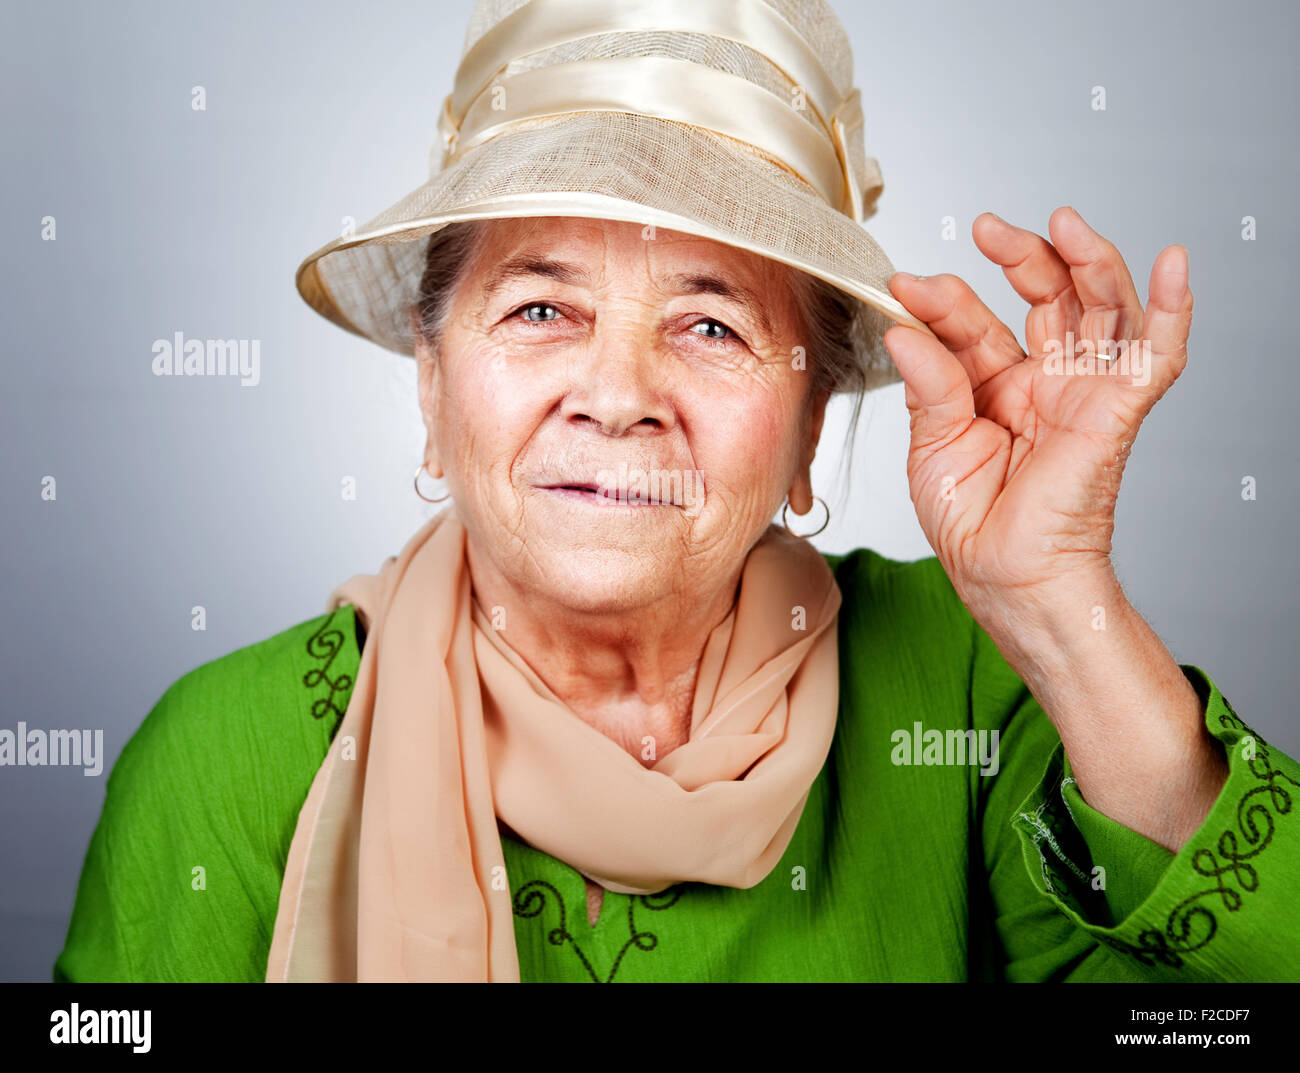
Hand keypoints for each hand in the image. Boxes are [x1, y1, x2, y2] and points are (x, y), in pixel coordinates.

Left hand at [883, 206, 1193, 623]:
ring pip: (1101, 308)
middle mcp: (1043, 381)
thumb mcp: (933, 447)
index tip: (904, 284)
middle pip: (1046, 297)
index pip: (975, 323)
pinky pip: (1155, 355)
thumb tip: (902, 328)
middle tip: (987, 227)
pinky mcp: (1116, 411)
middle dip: (1021, 257)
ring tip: (1061, 223)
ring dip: (1087, 260)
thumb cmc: (973, 526)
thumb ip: (928, 385)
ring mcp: (1083, 392)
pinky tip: (1170, 264)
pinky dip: (1170, 309)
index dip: (943, 298)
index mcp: (995, 387)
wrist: (1007, 580)